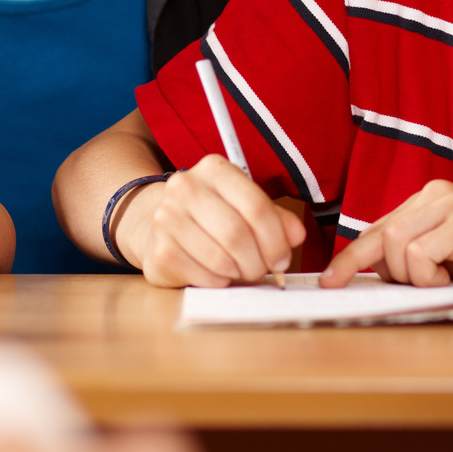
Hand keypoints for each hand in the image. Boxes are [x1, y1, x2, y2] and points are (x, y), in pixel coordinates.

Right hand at [116, 154, 307, 287]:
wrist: (156, 225)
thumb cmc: (211, 217)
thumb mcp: (245, 207)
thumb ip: (276, 218)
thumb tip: (296, 235)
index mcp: (214, 169)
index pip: (256, 205)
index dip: (276, 239)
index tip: (282, 259)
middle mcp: (185, 187)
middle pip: (237, 234)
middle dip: (258, 261)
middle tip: (262, 270)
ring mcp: (167, 218)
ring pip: (221, 259)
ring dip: (239, 273)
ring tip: (240, 271)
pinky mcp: (159, 250)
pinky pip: (203, 276)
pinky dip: (219, 282)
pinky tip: (218, 274)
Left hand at [321, 181, 452, 286]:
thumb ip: (422, 259)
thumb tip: (381, 278)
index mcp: (431, 200)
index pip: (379, 227)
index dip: (352, 256)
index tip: (331, 281)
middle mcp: (437, 195)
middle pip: (380, 234)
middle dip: (372, 269)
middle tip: (391, 289)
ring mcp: (451, 206)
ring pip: (394, 243)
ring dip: (408, 275)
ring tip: (438, 282)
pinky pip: (419, 253)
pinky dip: (425, 275)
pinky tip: (448, 280)